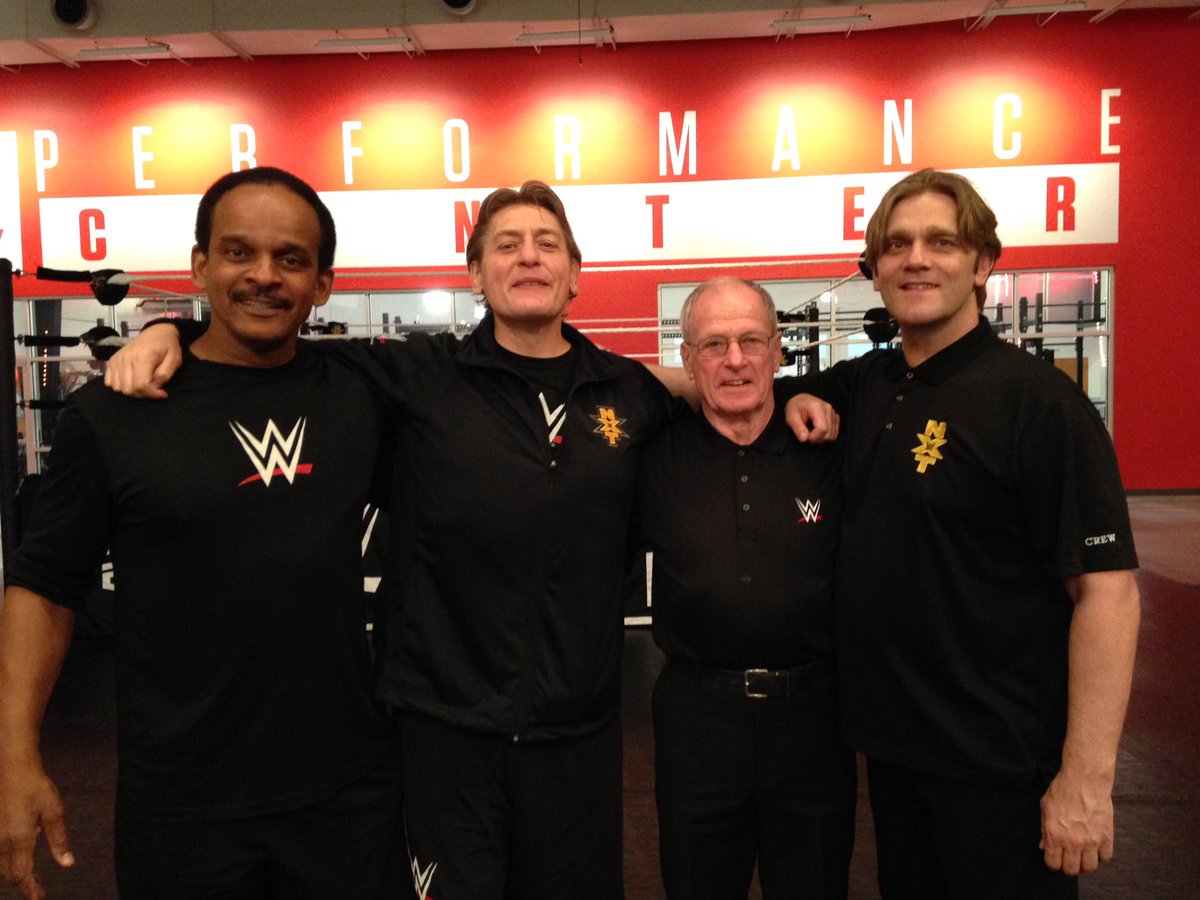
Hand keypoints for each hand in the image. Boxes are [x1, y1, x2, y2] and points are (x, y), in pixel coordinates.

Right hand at [0, 759, 73, 898]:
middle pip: (9, 873)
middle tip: (37, 888)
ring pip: (0, 864)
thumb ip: (59, 840)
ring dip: (14, 871)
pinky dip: (6, 858)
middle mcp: (0, 841)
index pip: (21, 875)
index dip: (30, 889)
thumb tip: (67, 863)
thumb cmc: (35, 786)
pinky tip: (20, 848)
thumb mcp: (54, 811)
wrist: (11, 766)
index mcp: (19, 839)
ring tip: (30, 875)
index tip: (39, 897)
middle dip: (24, 882)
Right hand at [103, 324, 183, 397]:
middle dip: (143, 394)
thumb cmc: (168, 346)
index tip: (162, 393)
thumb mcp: (174, 360)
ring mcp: (116, 360)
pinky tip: (131, 382)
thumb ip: (165, 375)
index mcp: (143, 357)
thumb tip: (155, 387)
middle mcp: (126, 358)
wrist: (156, 332)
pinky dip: (119, 386)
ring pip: (118, 388)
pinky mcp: (111, 361)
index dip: (152, 394)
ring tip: (143, 385)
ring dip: (132, 391)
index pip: (141, 385)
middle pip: (128, 389)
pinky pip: (109, 382)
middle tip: (154, 389)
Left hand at [785, 393, 839, 442]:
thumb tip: (804, 439)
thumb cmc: (795, 407)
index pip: (822, 429)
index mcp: (817, 407)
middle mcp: (828, 409)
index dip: (813, 437)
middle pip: (828, 434)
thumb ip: (798, 428)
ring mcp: (833, 413)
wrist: (800, 400)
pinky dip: (825, 436)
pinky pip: (834, 434)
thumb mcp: (791, 417)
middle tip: (806, 434)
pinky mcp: (835, 418)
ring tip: (811, 432)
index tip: (804, 436)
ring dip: (821, 438)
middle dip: (816, 439)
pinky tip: (816, 431)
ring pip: (832, 436)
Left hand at [1039, 767, 1114, 875]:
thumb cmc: (1062, 790)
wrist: (1085, 780)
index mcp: (1054, 835)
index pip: (1053, 864)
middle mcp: (1073, 842)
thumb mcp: (1045, 808)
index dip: (1053, 863)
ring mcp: (1091, 841)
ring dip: (1086, 864)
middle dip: (1069, 867)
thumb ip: (1044, 829)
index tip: (1055, 858)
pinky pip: (1106, 857)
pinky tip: (1096, 847)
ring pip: (1090, 868)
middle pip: (1072, 870)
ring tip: (1083, 855)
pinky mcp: (1107, 836)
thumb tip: (1044, 845)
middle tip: (1070, 858)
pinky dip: (1101, 855)